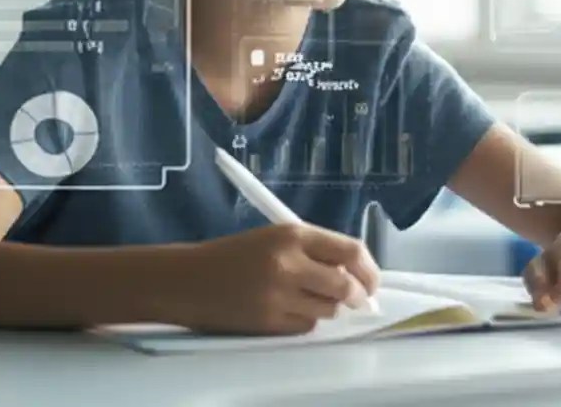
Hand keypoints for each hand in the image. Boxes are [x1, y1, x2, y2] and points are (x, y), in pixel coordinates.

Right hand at [161, 223, 379, 334]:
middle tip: (357, 300)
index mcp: (293, 234)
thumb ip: (313, 251)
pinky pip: (305, 326)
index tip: (372, 281)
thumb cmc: (234, 255)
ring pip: (329, 310)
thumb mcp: (275, 239)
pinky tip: (288, 310)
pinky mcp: (268, 321)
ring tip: (309, 299)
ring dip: (329, 308)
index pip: (350, 251)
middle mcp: (289, 263)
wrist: (188, 279)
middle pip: (345, 286)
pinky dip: (305, 321)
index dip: (369, 269)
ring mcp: (279, 295)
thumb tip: (354, 275)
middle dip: (357, 297)